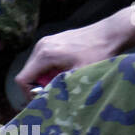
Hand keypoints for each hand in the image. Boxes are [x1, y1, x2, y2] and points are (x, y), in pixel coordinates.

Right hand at [14, 5, 134, 95]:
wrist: (111, 32)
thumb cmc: (99, 52)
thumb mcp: (78, 75)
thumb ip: (59, 88)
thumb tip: (47, 102)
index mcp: (44, 55)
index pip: (22, 79)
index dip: (29, 93)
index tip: (44, 98)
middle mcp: (41, 46)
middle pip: (27, 73)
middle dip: (38, 86)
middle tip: (56, 91)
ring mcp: (45, 42)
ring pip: (35, 67)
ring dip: (44, 78)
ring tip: (62, 80)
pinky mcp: (52, 41)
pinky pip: (42, 60)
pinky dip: (49, 69)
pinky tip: (65, 70)